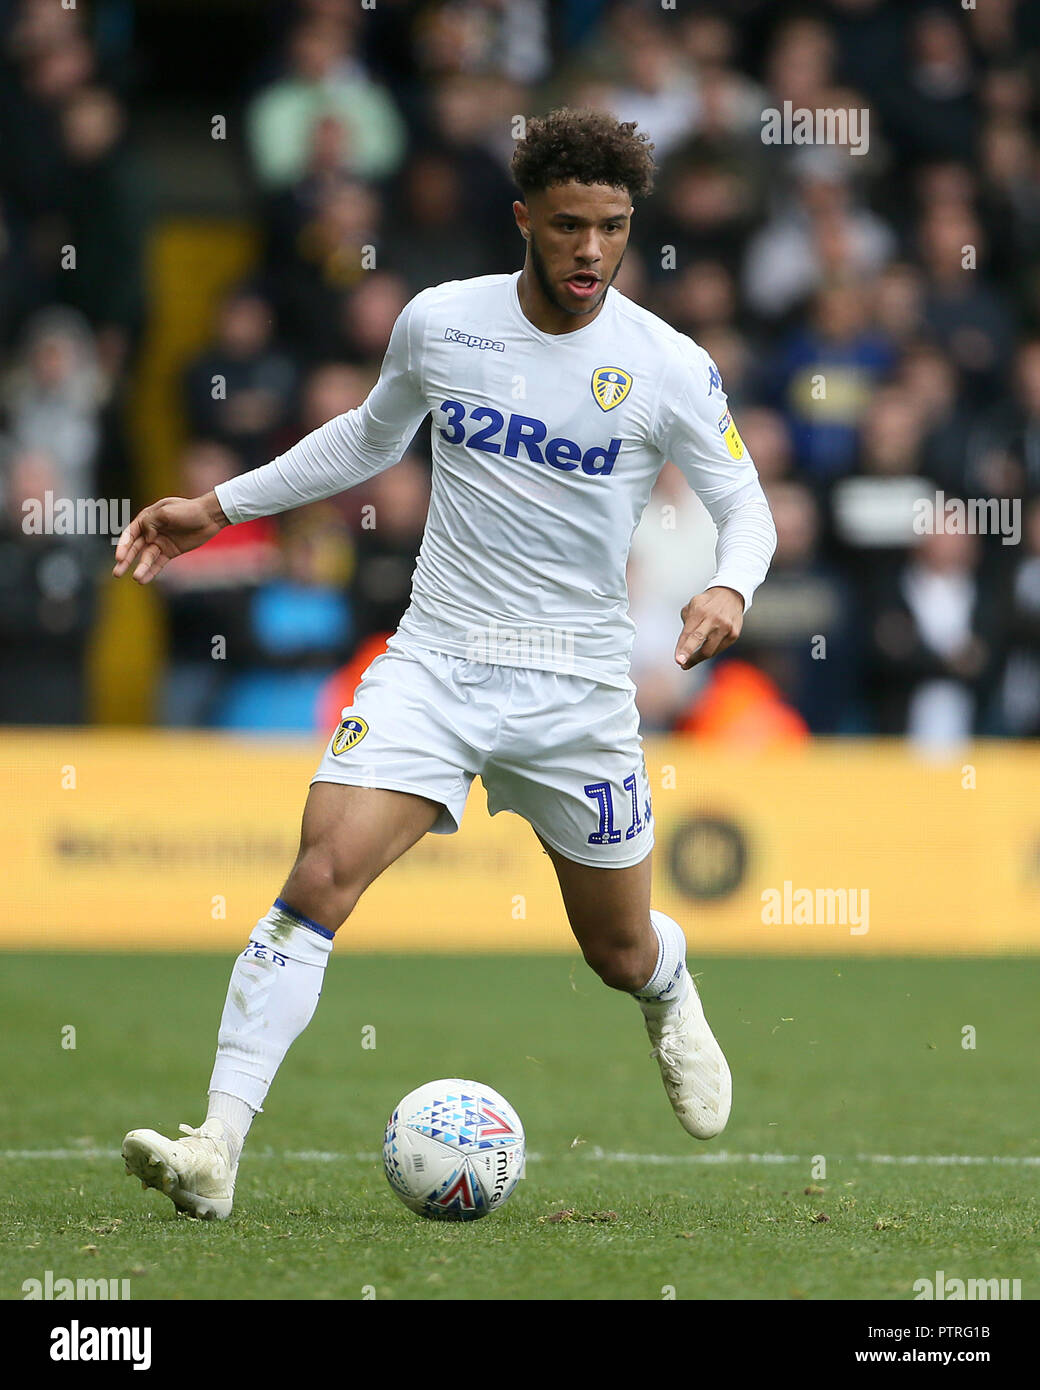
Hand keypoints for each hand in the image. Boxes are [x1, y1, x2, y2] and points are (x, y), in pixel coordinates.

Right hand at [112, 490, 229, 583]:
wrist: (210, 516)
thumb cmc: (188, 510)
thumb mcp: (166, 511)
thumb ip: (151, 522)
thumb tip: (146, 537)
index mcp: (147, 517)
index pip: (130, 533)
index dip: (123, 546)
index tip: (120, 558)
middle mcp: (151, 530)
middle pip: (135, 548)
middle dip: (125, 560)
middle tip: (116, 573)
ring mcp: (161, 542)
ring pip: (146, 557)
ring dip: (141, 568)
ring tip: (136, 578)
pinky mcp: (171, 551)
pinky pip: (159, 563)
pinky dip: (151, 571)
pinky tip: (144, 579)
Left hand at [674, 586, 744, 668]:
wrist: (731, 594)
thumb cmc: (707, 603)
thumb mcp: (693, 605)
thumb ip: (686, 621)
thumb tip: (683, 645)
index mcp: (700, 611)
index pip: (688, 632)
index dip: (682, 647)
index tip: (677, 659)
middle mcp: (714, 619)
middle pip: (699, 640)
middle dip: (689, 653)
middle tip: (681, 664)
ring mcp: (726, 627)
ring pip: (710, 650)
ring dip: (697, 658)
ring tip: (688, 661)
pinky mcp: (734, 634)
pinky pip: (719, 649)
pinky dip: (709, 652)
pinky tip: (703, 651)